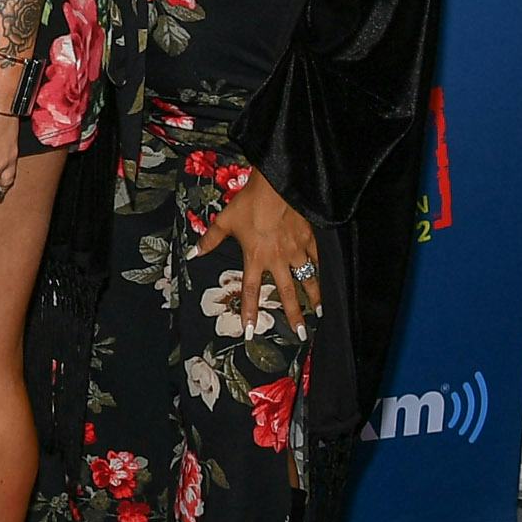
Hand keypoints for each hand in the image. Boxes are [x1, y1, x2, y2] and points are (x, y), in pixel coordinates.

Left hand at [196, 167, 321, 334]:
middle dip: (293, 316)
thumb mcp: (224, 221)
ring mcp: (296, 251)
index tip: (250, 332)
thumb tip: (194, 253)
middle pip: (286, 294)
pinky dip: (321, 271)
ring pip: (307, 279)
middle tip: (300, 334)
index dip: (250, 313)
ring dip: (314, 297)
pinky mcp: (309, 239)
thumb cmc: (248, 204)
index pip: (251, 292)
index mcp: (255, 258)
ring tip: (320, 312)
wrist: (275, 187)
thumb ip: (210, 240)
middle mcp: (277, 260)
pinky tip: (327, 280)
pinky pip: (317, 259)